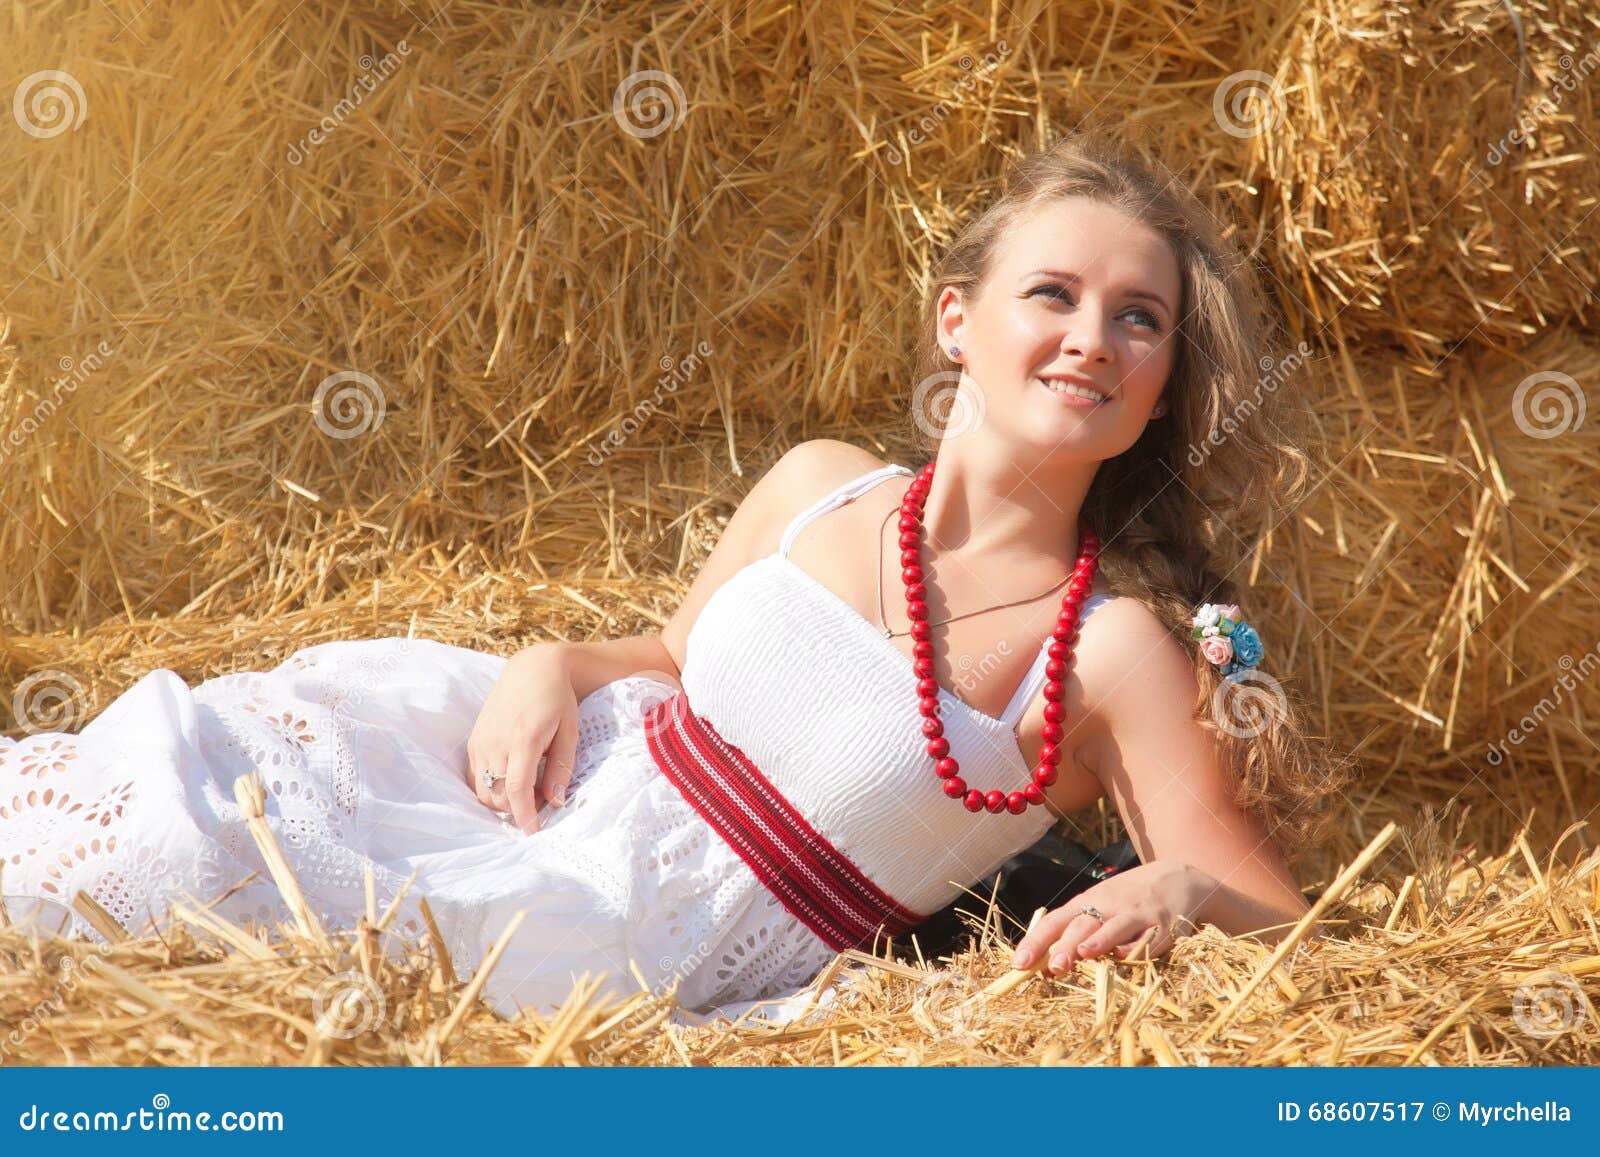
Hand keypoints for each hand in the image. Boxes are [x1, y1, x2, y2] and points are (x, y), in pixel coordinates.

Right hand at [465, 644, 579, 834]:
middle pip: (498, 796)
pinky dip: (489, 788)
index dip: (525, 817)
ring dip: (502, 801)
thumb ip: (561, 767)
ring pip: (482, 791)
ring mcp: (480, 741)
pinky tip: (509, 781)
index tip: (534, 833)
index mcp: (522, 740)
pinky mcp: (473, 740)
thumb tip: (555, 802)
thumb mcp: (570, 731)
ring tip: (527, 792)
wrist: (532, 669)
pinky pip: (474, 777)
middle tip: (541, 804)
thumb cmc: (557, 699)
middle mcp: (495, 742)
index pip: (516, 790)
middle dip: (518, 810)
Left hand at [1009, 859, 1210, 973]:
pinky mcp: (1164, 926)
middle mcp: (1110, 905)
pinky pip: (1148, 940)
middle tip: (1052, 967)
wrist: (1179, 877)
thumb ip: (1074, 930)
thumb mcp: (1099, 904)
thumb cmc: (1129, 897)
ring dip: (1100, 941)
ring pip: (1115, 928)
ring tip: (1084, 954)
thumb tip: (1043, 963)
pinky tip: (1126, 957)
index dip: (1036, 942)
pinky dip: (1136, 948)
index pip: (1054, 921)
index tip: (1019, 964)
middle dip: (1066, 945)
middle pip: (1083, 925)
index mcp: (1088, 901)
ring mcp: (1137, 914)